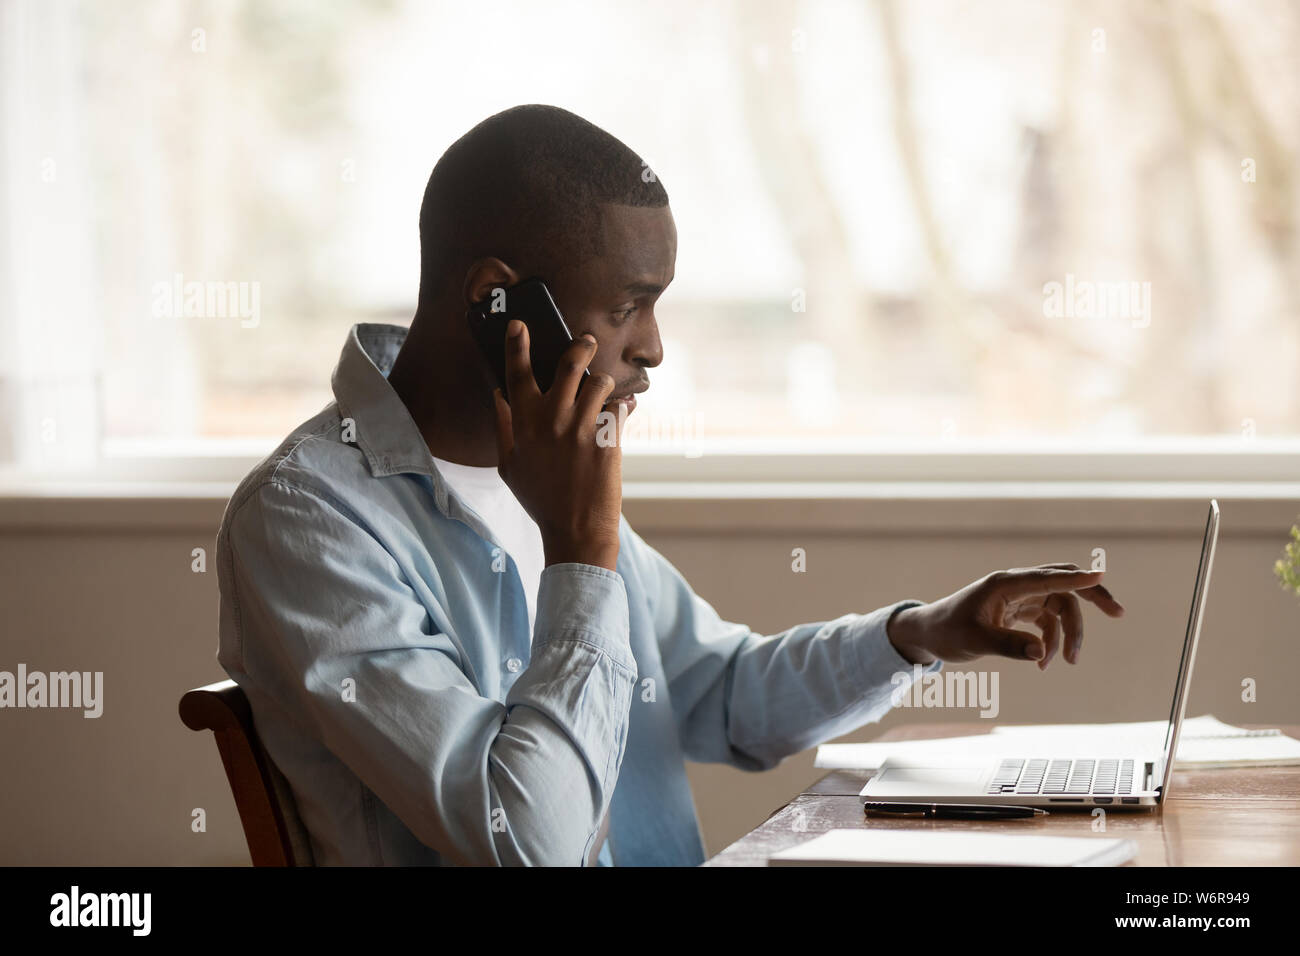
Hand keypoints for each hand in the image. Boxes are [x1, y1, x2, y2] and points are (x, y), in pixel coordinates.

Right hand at [493, 319, 622, 570]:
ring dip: (603, 383)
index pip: (517, 373)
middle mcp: (553, 419)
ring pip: (599, 382)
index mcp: (524, 423)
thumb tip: (498, 395)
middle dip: (580, 346)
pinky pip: (621, 406)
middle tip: (586, 341)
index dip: (517, 344)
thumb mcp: (509, 466)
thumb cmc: (540, 500)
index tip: (520, 325)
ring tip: (603, 393)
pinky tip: (623, 410)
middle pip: (570, 363)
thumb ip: (503, 427)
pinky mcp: (609, 439)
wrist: (575, 529)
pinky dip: (624, 405)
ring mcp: (583, 428)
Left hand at [887, 563, 1124, 667]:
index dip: (1076, 578)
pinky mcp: (1017, 611)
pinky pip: (1047, 621)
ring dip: (1068, 634)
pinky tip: (1044, 662)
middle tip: (1118, 613)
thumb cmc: (947, 632)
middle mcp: (1015, 585)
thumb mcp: (975, 641)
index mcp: (1005, 584)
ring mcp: (1018, 597)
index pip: (1048, 577)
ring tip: (1066, 663)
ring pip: (1058, 607)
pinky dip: (1051, 641)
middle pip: (1063, 583)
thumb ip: (1008, 645)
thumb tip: (1040, 652)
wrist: (928, 635)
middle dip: (1091, 596)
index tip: (1102, 575)